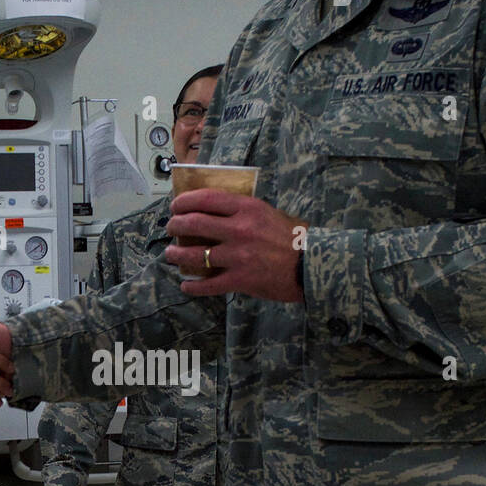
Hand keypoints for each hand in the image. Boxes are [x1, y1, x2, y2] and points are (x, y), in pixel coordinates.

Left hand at [164, 189, 303, 301]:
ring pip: (195, 254)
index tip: (175, 206)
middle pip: (194, 224)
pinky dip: (193, 286)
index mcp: (247, 208)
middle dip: (175, 225)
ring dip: (176, 255)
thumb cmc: (293, 238)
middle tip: (171, 229)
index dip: (184, 201)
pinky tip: (186, 285)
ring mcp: (238, 256)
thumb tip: (211, 210)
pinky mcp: (241, 279)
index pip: (206, 198)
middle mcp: (240, 230)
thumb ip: (241, 211)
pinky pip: (208, 284)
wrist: (315, 265)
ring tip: (171, 254)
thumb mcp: (268, 213)